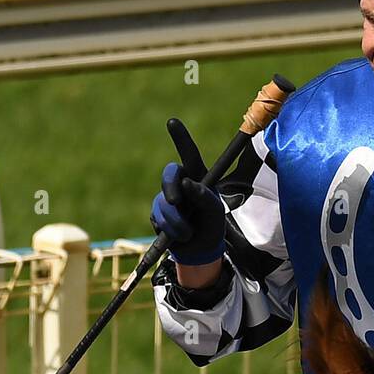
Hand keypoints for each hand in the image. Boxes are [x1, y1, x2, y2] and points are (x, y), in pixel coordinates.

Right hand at [150, 119, 225, 264]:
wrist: (200, 250)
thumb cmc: (212, 225)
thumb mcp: (216, 212)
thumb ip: (205, 196)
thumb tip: (187, 184)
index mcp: (197, 177)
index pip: (188, 154)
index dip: (180, 138)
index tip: (172, 122)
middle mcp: (181, 183)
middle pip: (169, 175)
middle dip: (171, 188)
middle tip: (175, 201)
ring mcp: (167, 198)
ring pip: (163, 202)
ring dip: (176, 221)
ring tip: (189, 232)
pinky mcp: (157, 214)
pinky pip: (158, 218)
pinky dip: (171, 230)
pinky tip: (180, 235)